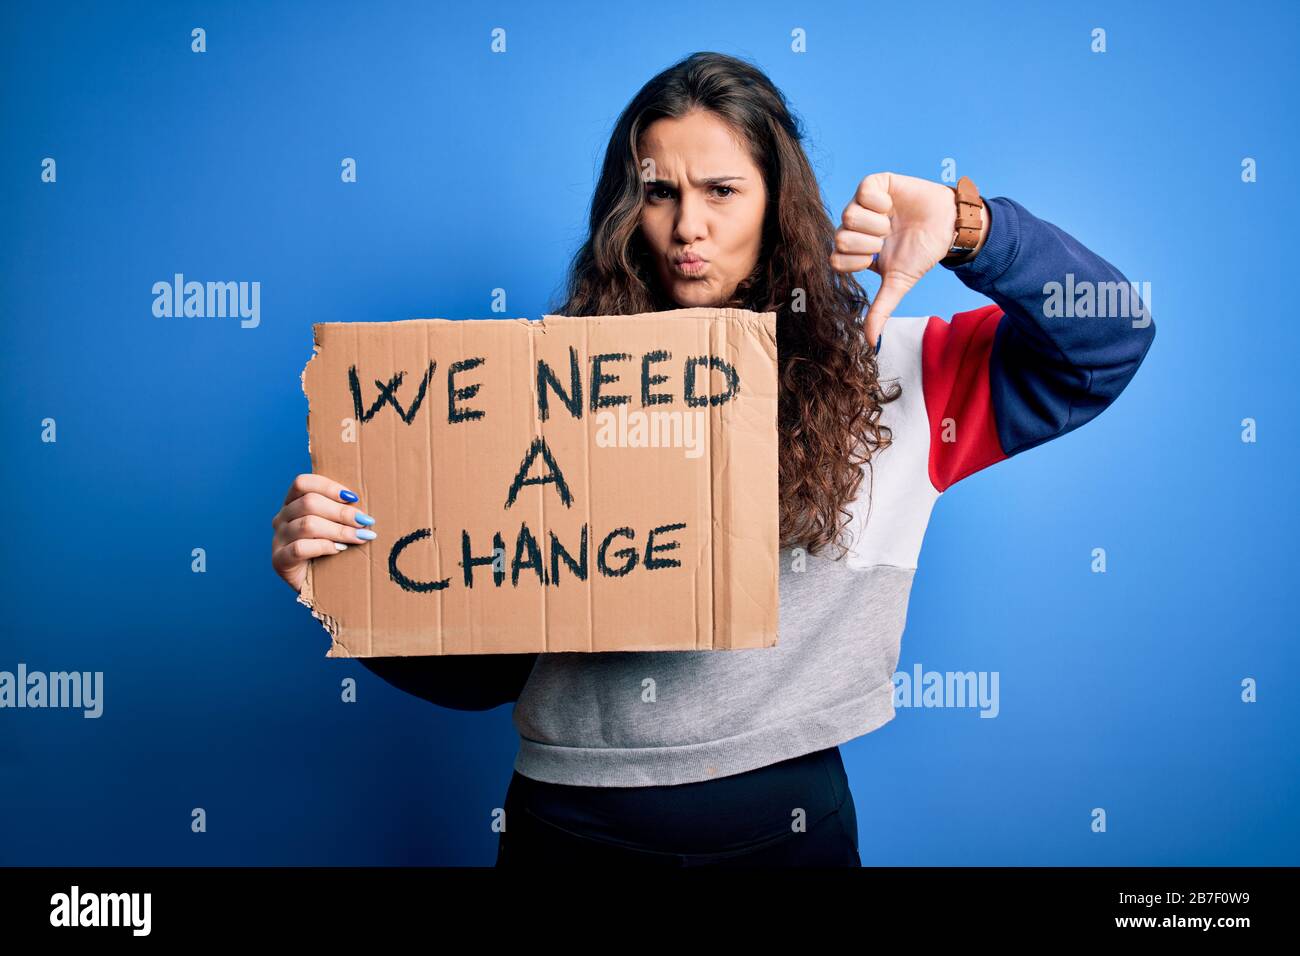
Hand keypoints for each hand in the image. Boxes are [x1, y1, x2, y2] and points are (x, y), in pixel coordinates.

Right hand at [271, 474, 375, 592]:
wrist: (321, 587)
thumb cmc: (332, 552)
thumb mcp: (336, 527)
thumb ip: (342, 512)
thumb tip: (365, 508)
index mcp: (292, 504)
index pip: (302, 483)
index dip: (328, 486)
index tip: (354, 498)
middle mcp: (281, 518)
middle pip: (309, 503)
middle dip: (342, 512)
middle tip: (365, 522)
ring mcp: (278, 539)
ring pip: (307, 524)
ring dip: (339, 530)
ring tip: (360, 537)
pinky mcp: (279, 560)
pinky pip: (300, 548)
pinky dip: (324, 547)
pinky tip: (339, 550)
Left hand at [830, 171, 987, 344]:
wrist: (948, 228)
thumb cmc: (921, 254)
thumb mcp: (898, 284)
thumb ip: (881, 309)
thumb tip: (869, 342)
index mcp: (855, 250)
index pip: (835, 258)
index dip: (856, 261)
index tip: (876, 259)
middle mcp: (854, 227)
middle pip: (839, 237)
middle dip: (869, 243)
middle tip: (887, 240)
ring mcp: (863, 204)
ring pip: (849, 215)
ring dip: (877, 224)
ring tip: (892, 223)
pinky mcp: (875, 184)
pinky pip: (864, 190)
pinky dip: (880, 201)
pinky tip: (892, 205)